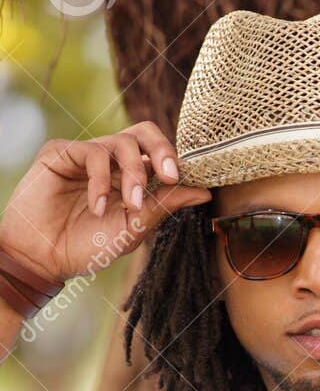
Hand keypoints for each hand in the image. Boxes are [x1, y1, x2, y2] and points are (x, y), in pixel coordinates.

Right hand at [0, 123, 211, 285]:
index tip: (190, 181)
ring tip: (130, 206)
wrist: (45, 258)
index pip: (159, 155)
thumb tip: (204, 191)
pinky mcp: (62, 152)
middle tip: (171, 176)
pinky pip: (93, 153)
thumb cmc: (86, 246)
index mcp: (132, 178)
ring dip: (134, 175)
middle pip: (145, 133)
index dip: (176, 162)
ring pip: (122, 142)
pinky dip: (101, 182)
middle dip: (163, 152)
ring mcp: (87, 154)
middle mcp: (112, 162)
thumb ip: (164, 206)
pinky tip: (98, 207)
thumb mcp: (133, 228)